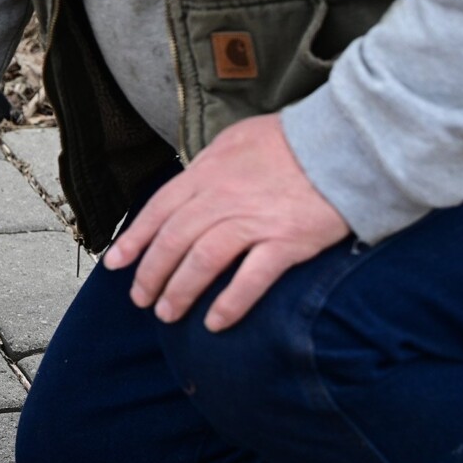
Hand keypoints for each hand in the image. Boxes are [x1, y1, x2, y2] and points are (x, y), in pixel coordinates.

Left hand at [102, 114, 350, 331]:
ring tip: (167, 314)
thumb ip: (209, 164)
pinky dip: (229, 303)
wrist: (346, 143)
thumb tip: (189, 181)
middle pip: (173, 240)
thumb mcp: (237, 140)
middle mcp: (223, 198)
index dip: (134, 239)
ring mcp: (254, 220)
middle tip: (141, 299)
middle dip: (150, 274)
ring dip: (179, 291)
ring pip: (202, 261)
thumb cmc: (292, 141)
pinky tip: (215, 322)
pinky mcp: (287, 242)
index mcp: (207, 173)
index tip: (116, 264)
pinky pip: (250, 279)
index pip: (159, 210)